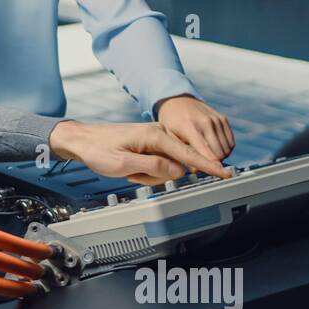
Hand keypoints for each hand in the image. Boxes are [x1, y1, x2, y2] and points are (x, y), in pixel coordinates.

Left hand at [48, 119, 230, 184]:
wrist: (82, 140)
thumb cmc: (98, 150)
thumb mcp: (123, 164)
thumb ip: (153, 167)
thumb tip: (178, 170)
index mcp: (154, 135)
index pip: (188, 154)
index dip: (207, 165)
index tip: (226, 173)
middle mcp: (158, 133)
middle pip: (176, 163)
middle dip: (156, 175)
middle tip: (133, 172)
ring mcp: (155, 138)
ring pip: (166, 167)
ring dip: (148, 175)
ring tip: (129, 169)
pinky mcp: (150, 144)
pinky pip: (158, 165)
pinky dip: (145, 171)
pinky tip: (130, 168)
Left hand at [155, 95, 234, 162]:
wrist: (179, 101)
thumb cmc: (172, 122)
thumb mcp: (170, 137)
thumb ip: (180, 154)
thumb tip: (196, 170)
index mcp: (189, 127)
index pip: (205, 151)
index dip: (212, 164)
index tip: (217, 174)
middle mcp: (205, 122)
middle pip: (219, 153)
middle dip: (213, 163)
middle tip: (204, 165)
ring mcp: (216, 120)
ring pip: (227, 149)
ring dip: (220, 157)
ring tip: (207, 157)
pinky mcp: (223, 119)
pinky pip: (231, 142)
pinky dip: (225, 149)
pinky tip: (214, 149)